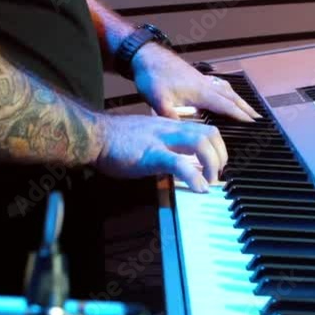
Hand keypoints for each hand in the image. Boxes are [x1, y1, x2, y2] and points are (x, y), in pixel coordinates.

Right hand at [93, 114, 227, 191]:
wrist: (93, 136)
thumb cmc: (114, 140)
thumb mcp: (146, 138)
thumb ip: (163, 146)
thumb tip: (177, 162)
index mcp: (169, 126)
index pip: (203, 128)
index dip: (216, 147)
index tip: (215, 165)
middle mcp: (170, 129)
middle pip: (210, 132)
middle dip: (221, 155)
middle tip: (216, 175)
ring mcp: (161, 140)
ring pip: (201, 142)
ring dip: (212, 164)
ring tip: (210, 181)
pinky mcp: (151, 154)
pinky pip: (179, 163)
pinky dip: (194, 176)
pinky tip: (199, 188)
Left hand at [131, 44, 262, 121]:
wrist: (146, 55)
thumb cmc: (153, 75)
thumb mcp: (158, 101)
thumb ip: (170, 118)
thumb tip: (180, 134)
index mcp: (201, 92)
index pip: (226, 106)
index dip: (240, 115)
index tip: (254, 123)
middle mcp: (206, 84)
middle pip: (232, 97)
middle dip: (246, 109)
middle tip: (259, 119)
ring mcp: (202, 79)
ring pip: (227, 90)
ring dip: (239, 100)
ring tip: (248, 109)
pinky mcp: (196, 76)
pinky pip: (219, 85)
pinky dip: (228, 92)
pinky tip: (226, 94)